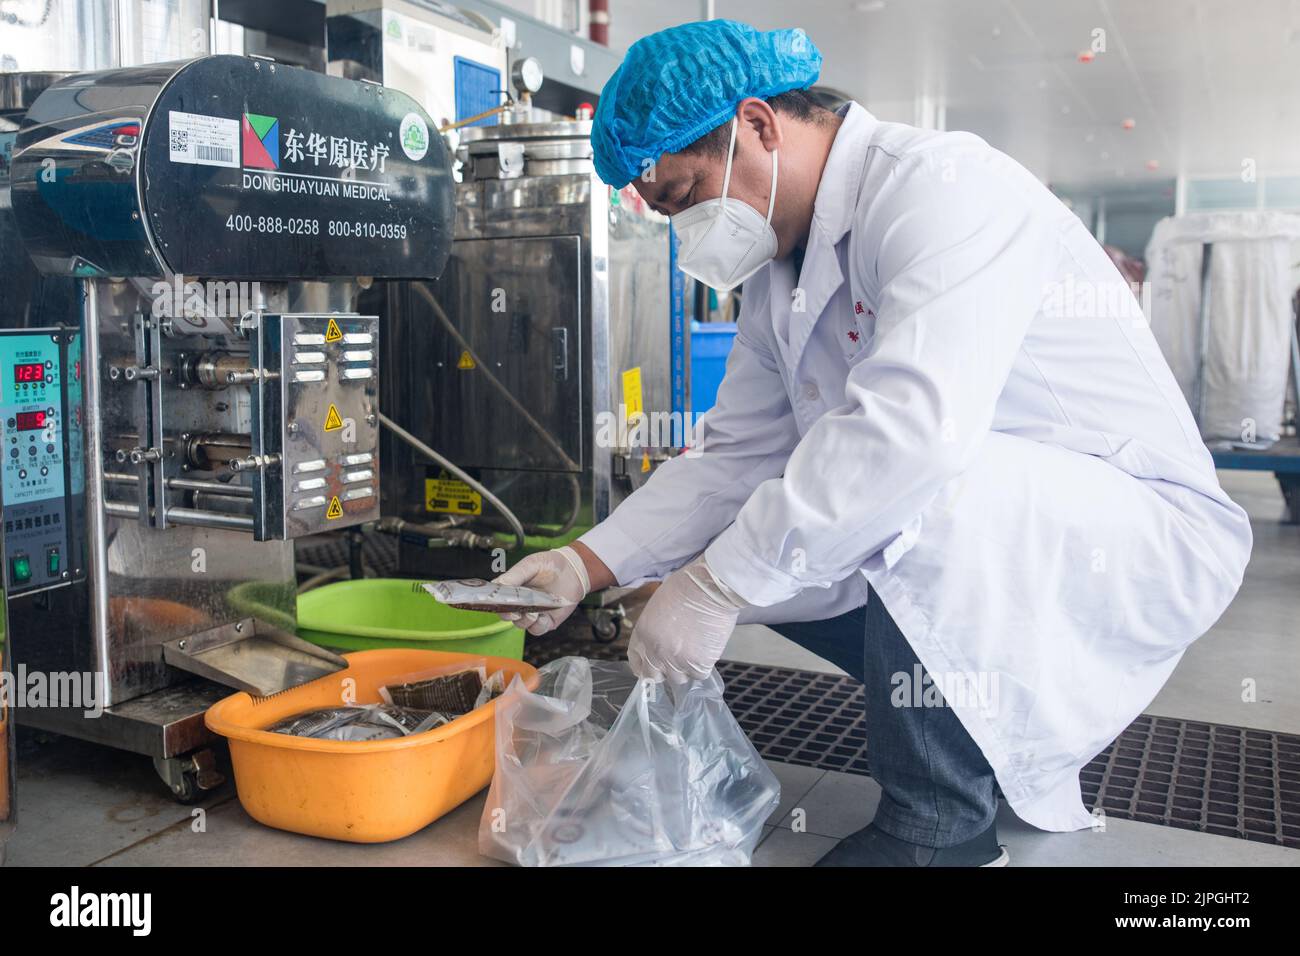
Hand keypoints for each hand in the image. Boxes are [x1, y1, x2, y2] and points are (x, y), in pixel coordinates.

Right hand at [493, 546, 589, 635]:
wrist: (574, 570)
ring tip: (531, 612)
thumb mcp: (530, 565)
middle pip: (506, 615)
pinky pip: (537, 629)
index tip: (495, 602)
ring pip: (521, 624)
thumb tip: (499, 585)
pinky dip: (538, 625)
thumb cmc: (550, 564)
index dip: (493, 602)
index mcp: (512, 589)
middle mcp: (520, 603)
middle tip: (514, 611)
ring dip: (524, 620)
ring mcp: (533, 613)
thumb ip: (515, 575)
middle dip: (508, 615)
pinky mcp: (546, 621)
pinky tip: (542, 617)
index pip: (496, 599)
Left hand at [628, 555, 746, 682]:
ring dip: (685, 669)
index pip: (636, 660)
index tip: (650, 668)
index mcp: (643, 633)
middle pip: (654, 676)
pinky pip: (699, 674)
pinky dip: (703, 666)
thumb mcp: (658, 605)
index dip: (643, 666)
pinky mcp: (698, 663)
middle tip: (675, 662)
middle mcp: (656, 651)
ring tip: (695, 652)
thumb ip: (655, 628)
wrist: (710, 588)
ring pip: (678, 679)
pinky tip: (707, 651)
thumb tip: (661, 639)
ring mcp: (676, 660)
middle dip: (663, 671)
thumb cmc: (686, 587)